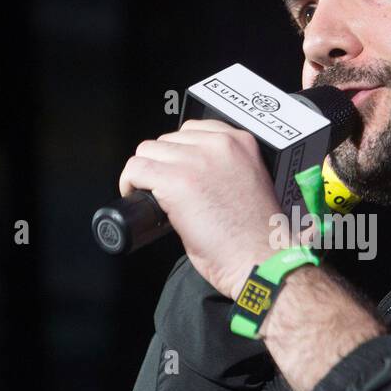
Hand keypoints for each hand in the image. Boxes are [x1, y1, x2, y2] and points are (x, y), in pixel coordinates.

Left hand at [119, 119, 283, 299]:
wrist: (260, 259)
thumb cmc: (257, 236)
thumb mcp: (248, 183)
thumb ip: (224, 168)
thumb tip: (192, 173)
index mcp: (241, 142)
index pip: (192, 130)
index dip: (178, 153)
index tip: (176, 170)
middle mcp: (219, 145)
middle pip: (167, 140)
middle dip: (163, 164)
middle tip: (165, 191)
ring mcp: (196, 160)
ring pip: (147, 152)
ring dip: (146, 173)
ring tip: (153, 195)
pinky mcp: (176, 181)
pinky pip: (136, 170)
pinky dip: (130, 183)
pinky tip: (137, 197)